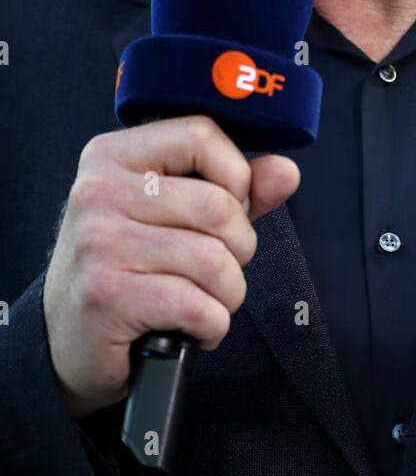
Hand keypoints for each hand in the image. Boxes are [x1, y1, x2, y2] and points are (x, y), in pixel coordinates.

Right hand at [44, 117, 299, 418]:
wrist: (68, 340)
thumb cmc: (126, 269)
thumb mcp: (171, 216)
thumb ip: (233, 189)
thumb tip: (285, 171)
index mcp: (113, 156)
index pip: (202, 135)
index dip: (236, 176)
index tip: (229, 208)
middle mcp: (98, 192)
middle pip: (217, 205)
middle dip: (239, 246)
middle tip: (219, 268)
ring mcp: (98, 243)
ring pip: (213, 259)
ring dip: (228, 292)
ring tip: (207, 300)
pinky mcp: (106, 296)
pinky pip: (196, 305)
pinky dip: (212, 324)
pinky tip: (194, 327)